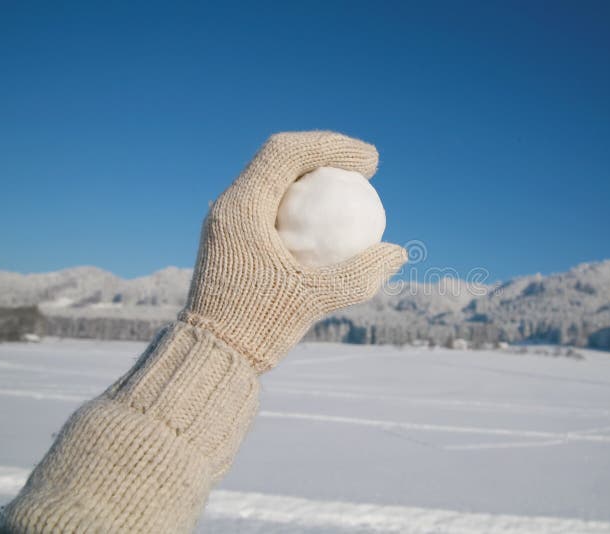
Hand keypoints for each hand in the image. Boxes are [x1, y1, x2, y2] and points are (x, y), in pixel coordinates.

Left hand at [179, 131, 406, 371]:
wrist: (211, 354)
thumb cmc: (257, 326)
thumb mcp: (314, 300)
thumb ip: (359, 275)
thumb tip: (398, 252)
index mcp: (240, 207)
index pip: (286, 152)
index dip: (332, 146)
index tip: (371, 163)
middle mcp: (229, 205)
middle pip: (280, 157)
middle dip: (326, 153)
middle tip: (366, 167)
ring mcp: (228, 220)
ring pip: (275, 177)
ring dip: (314, 173)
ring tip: (351, 184)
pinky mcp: (233, 237)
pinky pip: (272, 202)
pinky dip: (302, 200)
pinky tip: (328, 218)